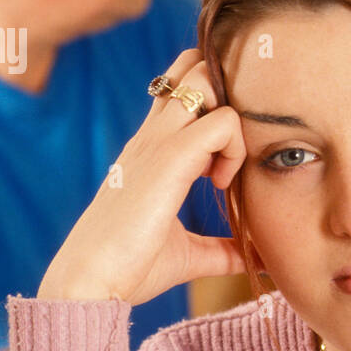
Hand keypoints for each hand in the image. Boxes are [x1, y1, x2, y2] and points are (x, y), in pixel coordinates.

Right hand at [36, 49, 245, 303]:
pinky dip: (235, 149)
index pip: (180, 88)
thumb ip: (222, 250)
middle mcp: (152, 136)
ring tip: (224, 171)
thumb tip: (258, 259)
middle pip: (192, 68)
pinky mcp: (169, 158)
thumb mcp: (187, 255)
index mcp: (151, 149)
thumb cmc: (130, 269)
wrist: (92, 282)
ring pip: (205, 81)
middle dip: (227, 96)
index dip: (212, 99)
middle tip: (232, 152)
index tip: (225, 157)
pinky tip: (220, 183)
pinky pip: (221, 123)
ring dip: (232, 121)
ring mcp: (157, 142)